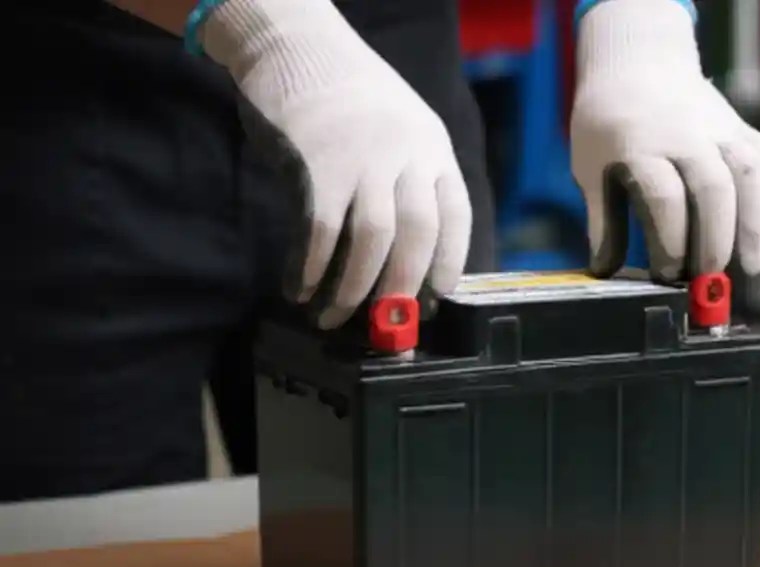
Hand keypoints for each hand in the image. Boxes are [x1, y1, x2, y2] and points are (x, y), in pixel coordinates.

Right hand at [201, 0, 470, 328]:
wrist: (295, 42)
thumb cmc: (346, 95)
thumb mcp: (399, 127)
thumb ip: (408, 178)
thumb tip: (402, 252)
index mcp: (433, 148)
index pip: (456, 215)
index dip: (450, 262)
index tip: (437, 298)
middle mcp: (408, 154)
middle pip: (418, 235)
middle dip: (402, 289)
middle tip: (385, 324)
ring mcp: (364, 158)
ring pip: (374, 239)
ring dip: (356, 288)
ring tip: (336, 317)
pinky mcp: (317, 163)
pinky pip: (321, 229)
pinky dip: (311, 267)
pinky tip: (302, 288)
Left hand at [571, 0, 759, 280]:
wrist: (638, 65)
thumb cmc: (609, 125)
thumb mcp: (589, 166)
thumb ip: (603, 219)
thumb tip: (606, 271)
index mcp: (639, 144)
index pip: (663, 196)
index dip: (670, 240)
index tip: (668, 273)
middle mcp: (684, 134)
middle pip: (713, 187)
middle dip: (716, 239)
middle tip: (710, 276)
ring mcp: (719, 128)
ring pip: (750, 171)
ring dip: (756, 223)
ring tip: (753, 264)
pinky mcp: (741, 128)